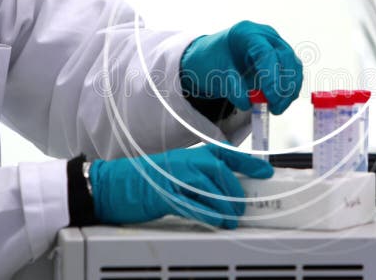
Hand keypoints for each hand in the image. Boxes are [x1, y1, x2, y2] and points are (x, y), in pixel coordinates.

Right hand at [89, 143, 273, 228]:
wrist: (109, 186)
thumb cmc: (140, 182)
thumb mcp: (173, 172)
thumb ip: (197, 178)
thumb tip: (224, 191)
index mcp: (188, 155)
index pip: (225, 154)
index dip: (249, 163)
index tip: (266, 171)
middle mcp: (184, 162)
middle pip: (221, 171)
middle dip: (235, 191)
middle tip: (241, 207)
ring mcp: (174, 177)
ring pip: (211, 188)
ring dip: (225, 206)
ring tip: (230, 218)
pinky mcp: (165, 195)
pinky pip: (194, 205)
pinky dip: (209, 215)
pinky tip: (216, 221)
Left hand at [180, 20, 302, 113]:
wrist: (210, 56)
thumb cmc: (211, 59)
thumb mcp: (215, 72)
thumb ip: (232, 87)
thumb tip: (248, 103)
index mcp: (247, 33)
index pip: (266, 53)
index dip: (272, 77)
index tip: (271, 98)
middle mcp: (265, 36)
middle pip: (285, 57)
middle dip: (284, 86)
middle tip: (275, 107)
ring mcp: (275, 45)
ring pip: (293, 66)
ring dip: (289, 89)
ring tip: (277, 108)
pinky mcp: (280, 58)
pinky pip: (292, 73)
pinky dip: (288, 89)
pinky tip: (280, 102)